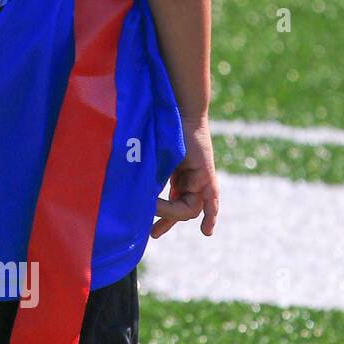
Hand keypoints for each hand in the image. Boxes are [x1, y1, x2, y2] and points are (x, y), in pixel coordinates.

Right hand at [152, 117, 218, 238]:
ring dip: (174, 213)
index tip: (151, 229)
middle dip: (168, 221)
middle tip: (153, 233)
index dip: (164, 218)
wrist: (176, 110)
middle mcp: (191, 179)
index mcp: (178, 177)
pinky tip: (207, 231)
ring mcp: (200, 177)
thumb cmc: (159, 131)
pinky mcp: (206, 173)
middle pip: (184, 209)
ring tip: (159, 217)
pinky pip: (209, 199)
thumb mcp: (151, 163)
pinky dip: (210, 214)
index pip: (174, 203)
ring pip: (192, 207)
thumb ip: (147, 181)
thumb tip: (134, 202)